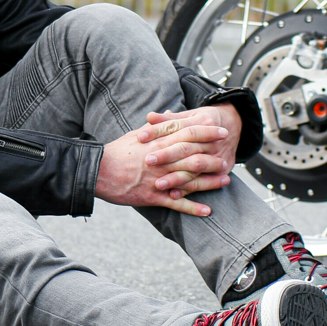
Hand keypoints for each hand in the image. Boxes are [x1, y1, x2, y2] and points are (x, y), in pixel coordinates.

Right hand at [94, 104, 241, 216]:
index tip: (221, 131)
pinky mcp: (152, 196)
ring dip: (209, 182)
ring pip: (190, 180)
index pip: (188, 134)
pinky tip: (207, 210)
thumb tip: (166, 115)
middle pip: (194, 157)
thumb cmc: (116, 152)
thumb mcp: (136, 135)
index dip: (206, 132)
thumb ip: (155, 127)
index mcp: (158, 143)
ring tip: (225, 181)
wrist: (97, 171)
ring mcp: (158, 179)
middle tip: (228, 158)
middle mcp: (162, 160)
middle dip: (213, 157)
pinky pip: (177, 204)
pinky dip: (193, 208)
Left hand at [138, 104, 242, 183]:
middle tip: (148, 161)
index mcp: (200, 123)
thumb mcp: (190, 116)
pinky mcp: (221, 170)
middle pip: (185, 148)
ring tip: (158, 184)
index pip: (176, 127)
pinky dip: (189, 190)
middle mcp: (209, 140)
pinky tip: (174, 195)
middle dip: (167, 155)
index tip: (140, 137)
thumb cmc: (205, 120)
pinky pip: (204, 182)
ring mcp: (216, 156)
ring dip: (176, 177)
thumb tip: (149, 116)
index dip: (158, 131)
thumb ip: (169, 119)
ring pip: (194, 167)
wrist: (234, 126)